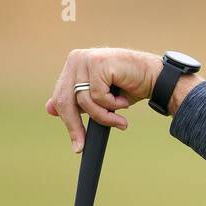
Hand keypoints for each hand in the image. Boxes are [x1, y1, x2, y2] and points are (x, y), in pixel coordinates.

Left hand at [46, 48, 161, 152]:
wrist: (155, 77)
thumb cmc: (130, 87)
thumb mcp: (101, 96)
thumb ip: (78, 100)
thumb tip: (50, 110)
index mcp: (74, 65)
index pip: (61, 97)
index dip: (68, 122)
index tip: (76, 145)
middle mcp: (76, 59)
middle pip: (65, 100)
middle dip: (75, 126)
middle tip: (81, 146)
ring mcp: (86, 59)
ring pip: (84, 102)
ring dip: (104, 116)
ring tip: (121, 121)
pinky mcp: (98, 63)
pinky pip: (98, 96)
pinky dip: (112, 104)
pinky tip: (124, 101)